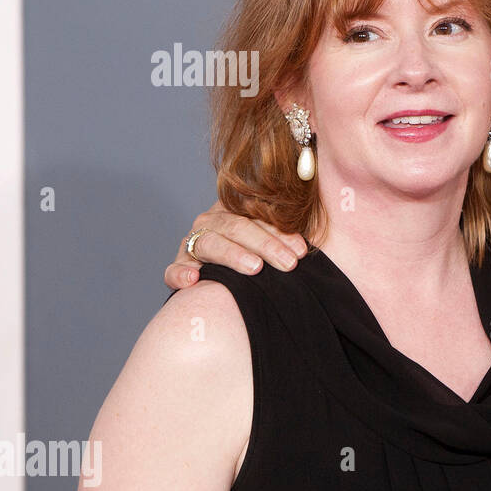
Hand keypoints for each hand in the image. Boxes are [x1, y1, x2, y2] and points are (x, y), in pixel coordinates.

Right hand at [165, 202, 307, 289]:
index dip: (281, 232)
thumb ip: (288, 224)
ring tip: (254, 268)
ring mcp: (193, 242)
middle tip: (289, 263)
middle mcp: (213, 222)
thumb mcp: (274, 233)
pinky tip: (192, 281)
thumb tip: (316, 212)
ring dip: (234, 255)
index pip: (258, 216)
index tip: (301, 250)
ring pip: (211, 244)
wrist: (232, 268)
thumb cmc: (262, 251)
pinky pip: (174, 269)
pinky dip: (179, 274)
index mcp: (236, 209)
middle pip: (238, 228)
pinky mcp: (181, 265)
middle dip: (266, 245)